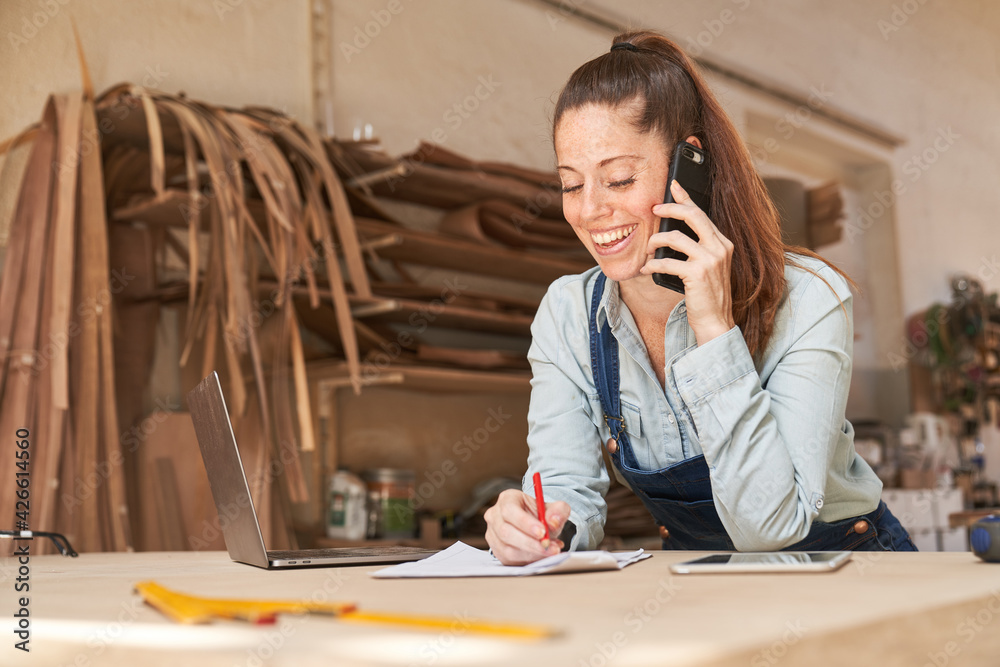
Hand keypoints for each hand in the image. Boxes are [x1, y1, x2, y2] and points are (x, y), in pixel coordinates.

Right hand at [484, 489, 570, 564]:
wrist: (536, 527)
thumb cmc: (541, 515)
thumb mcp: (554, 509)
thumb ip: (558, 511)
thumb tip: (553, 521)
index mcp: (507, 499)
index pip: (509, 510)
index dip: (525, 522)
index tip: (542, 532)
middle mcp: (495, 516)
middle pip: (506, 532)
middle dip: (530, 542)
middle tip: (549, 547)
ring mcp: (493, 534)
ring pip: (508, 549)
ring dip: (532, 553)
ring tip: (550, 550)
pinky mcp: (496, 551)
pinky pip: (510, 560)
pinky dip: (528, 560)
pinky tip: (542, 555)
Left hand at [642, 179, 735, 344]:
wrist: (716, 321)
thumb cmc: (706, 295)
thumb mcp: (706, 267)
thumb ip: (696, 249)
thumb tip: (671, 234)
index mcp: (723, 244)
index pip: (702, 214)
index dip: (686, 198)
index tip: (673, 186)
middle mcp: (720, 248)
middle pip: (692, 216)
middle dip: (670, 208)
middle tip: (653, 209)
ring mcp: (710, 260)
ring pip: (675, 237)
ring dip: (656, 241)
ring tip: (648, 249)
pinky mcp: (697, 274)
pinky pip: (667, 262)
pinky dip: (652, 264)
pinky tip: (646, 269)